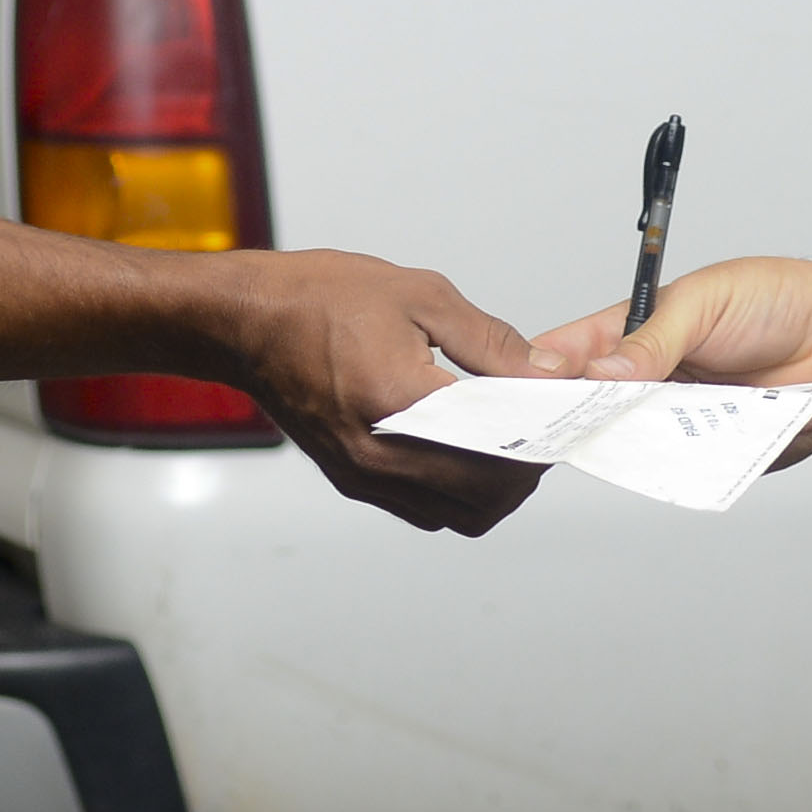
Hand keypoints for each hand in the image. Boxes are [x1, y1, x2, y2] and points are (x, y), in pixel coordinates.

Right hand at [199, 250, 555, 535]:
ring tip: (506, 437)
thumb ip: (491, 342)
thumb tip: (545, 372)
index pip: (499, 446)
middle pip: (488, 495)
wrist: (247, 323)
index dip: (543, 434)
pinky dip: (460, 491)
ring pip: (461, 515)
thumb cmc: (320, 299)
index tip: (564, 411)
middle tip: (540, 424)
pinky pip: (426, 510)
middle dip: (528, 465)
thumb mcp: (421, 296)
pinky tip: (466, 446)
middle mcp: (380, 454)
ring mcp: (365, 476)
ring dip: (496, 487)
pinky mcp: (355, 482)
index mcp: (399, 401)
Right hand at [533, 256, 811, 472]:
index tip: (516, 391)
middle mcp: (652, 379)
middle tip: (554, 429)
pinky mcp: (716, 446)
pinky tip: (662, 461)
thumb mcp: (705, 302)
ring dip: (621, 445)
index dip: (540, 373)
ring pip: (632, 442)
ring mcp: (682, 416)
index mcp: (636, 332)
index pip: (572, 354)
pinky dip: (674, 464)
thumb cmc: (775, 299)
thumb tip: (602, 371)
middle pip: (593, 409)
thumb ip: (653, 338)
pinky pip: (685, 464)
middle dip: (572, 420)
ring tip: (604, 444)